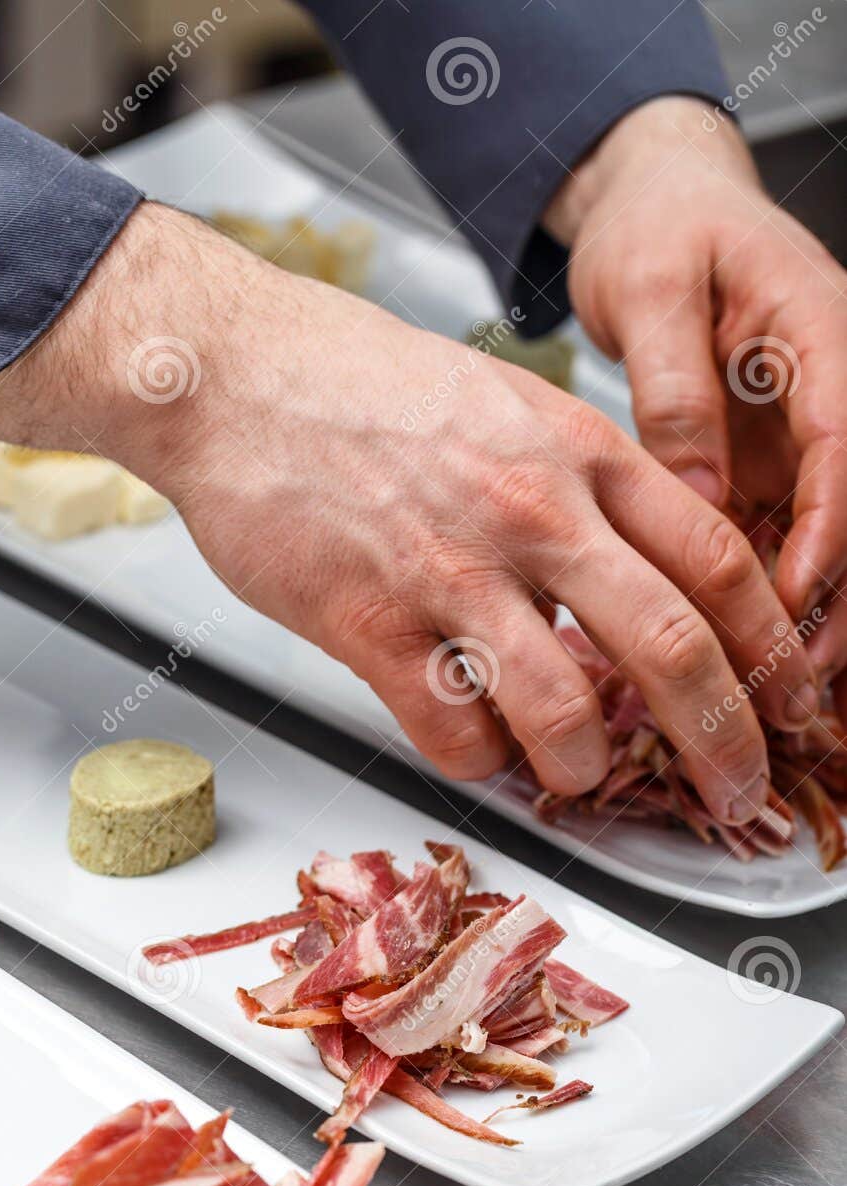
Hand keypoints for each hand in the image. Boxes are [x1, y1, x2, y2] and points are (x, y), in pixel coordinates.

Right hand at [0, 203, 813, 823]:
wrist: (233, 372)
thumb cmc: (362, 388)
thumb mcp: (505, 406)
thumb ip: (578, 488)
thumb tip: (638, 578)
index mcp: (576, 451)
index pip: (716, 558)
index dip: (770, 645)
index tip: (789, 698)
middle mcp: (530, 510)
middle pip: (670, 644)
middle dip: (721, 738)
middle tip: (735, 790)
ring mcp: (449, 569)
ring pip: (563, 708)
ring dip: (587, 769)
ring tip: (580, 781)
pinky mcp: (366, 622)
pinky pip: (451, 729)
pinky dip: (478, 761)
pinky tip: (475, 746)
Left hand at [547, 96, 846, 708]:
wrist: (654, 205)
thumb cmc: (656, 230)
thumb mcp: (649, 290)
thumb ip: (674, 388)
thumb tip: (697, 494)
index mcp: (820, 330)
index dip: (831, 529)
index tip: (795, 596)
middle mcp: (830, 387)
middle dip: (841, 593)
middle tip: (801, 675)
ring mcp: (808, 428)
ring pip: (833, 530)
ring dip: (816, 610)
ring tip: (781, 689)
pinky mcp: (776, 458)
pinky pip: (789, 533)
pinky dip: (774, 594)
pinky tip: (747, 653)